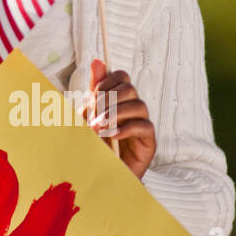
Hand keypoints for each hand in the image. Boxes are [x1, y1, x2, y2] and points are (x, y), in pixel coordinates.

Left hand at [85, 58, 155, 179]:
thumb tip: (97, 61)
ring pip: (139, 106)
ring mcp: (142, 125)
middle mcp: (132, 109)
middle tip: (93, 114)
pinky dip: (126, 128)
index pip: (122, 77)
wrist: (98, 174)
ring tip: (98, 126)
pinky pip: (144, 127)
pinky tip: (111, 135)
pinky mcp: (148, 142)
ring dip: (115, 114)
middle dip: (109, 98)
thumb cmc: (92, 145)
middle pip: (130, 89)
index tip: (94, 93)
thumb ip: (94, 91)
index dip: (109, 80)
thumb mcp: (87, 116)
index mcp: (118, 100)